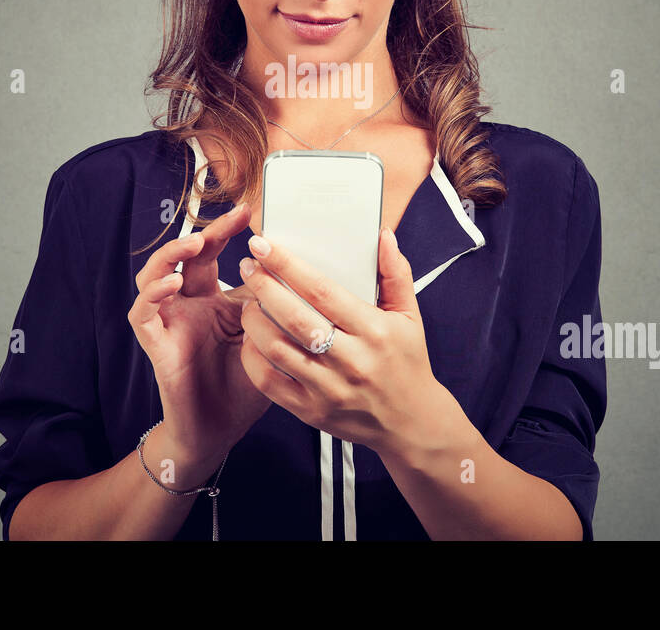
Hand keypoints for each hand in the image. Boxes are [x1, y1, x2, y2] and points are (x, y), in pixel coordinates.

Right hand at [128, 203, 271, 464]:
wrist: (221, 430)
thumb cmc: (244, 386)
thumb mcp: (265, 337)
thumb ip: (271, 306)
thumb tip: (294, 270)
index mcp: (213, 300)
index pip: (214, 254)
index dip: (226, 231)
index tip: (249, 211)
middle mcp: (188, 305)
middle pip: (185, 257)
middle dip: (205, 233)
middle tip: (229, 219)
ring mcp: (169, 323)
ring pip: (153, 276)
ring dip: (170, 256)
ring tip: (193, 244)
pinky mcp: (156, 344)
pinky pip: (143, 313)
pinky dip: (152, 295)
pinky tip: (169, 284)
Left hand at [232, 227, 453, 458]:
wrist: (412, 423)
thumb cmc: (407, 362)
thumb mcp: (409, 316)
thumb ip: (395, 273)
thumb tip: (383, 235)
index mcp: (374, 331)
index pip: (322, 291)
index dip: (288, 265)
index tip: (264, 246)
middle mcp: (351, 361)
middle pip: (294, 317)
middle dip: (263, 286)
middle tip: (248, 266)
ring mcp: (329, 389)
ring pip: (276, 349)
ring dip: (253, 320)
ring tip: (247, 300)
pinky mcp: (312, 412)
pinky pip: (270, 382)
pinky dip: (252, 357)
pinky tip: (250, 338)